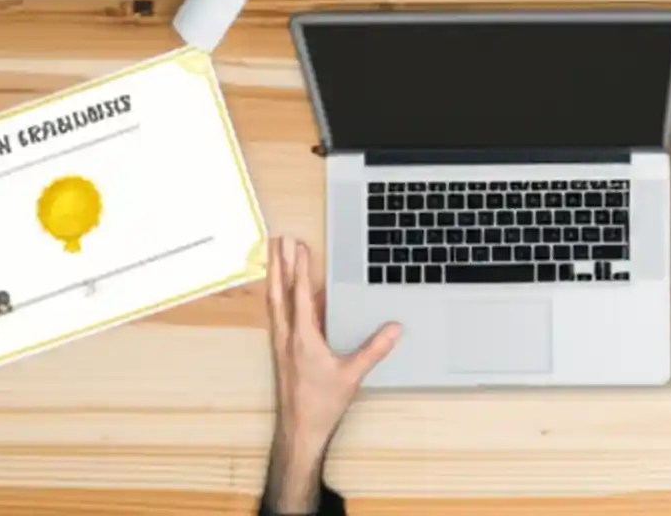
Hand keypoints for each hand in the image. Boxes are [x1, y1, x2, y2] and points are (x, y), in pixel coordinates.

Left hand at [263, 236, 401, 513]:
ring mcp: (282, 342)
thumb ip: (374, 349)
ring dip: (276, 277)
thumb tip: (395, 328)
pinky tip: (290, 293)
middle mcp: (287, 336)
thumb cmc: (321, 403)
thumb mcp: (352, 375)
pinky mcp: (283, 350)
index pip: (301, 295)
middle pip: (279, 291)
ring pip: (275, 302)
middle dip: (280, 264)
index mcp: (302, 338)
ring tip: (277, 256)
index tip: (298, 247)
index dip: (300, 269)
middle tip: (279, 239)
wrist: (298, 430)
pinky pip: (280, 315)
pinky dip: (282, 297)